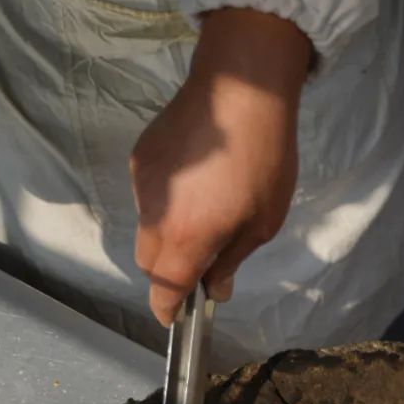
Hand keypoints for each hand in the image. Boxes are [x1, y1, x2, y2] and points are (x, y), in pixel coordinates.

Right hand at [131, 9, 311, 325]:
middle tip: (200, 261)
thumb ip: (232, 260)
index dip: (167, 308)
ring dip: (166, 235)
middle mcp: (154, 215)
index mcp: (186, 237)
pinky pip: (146, 195)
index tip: (174, 317)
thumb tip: (216, 287)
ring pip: (145, 228)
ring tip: (203, 210)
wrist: (241, 87)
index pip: (163, 287)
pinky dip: (164, 202)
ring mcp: (142, 183)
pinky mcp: (140, 156)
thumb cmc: (263, 159)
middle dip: (168, 272)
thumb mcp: (263, 222)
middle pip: (149, 262)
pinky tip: (193, 181)